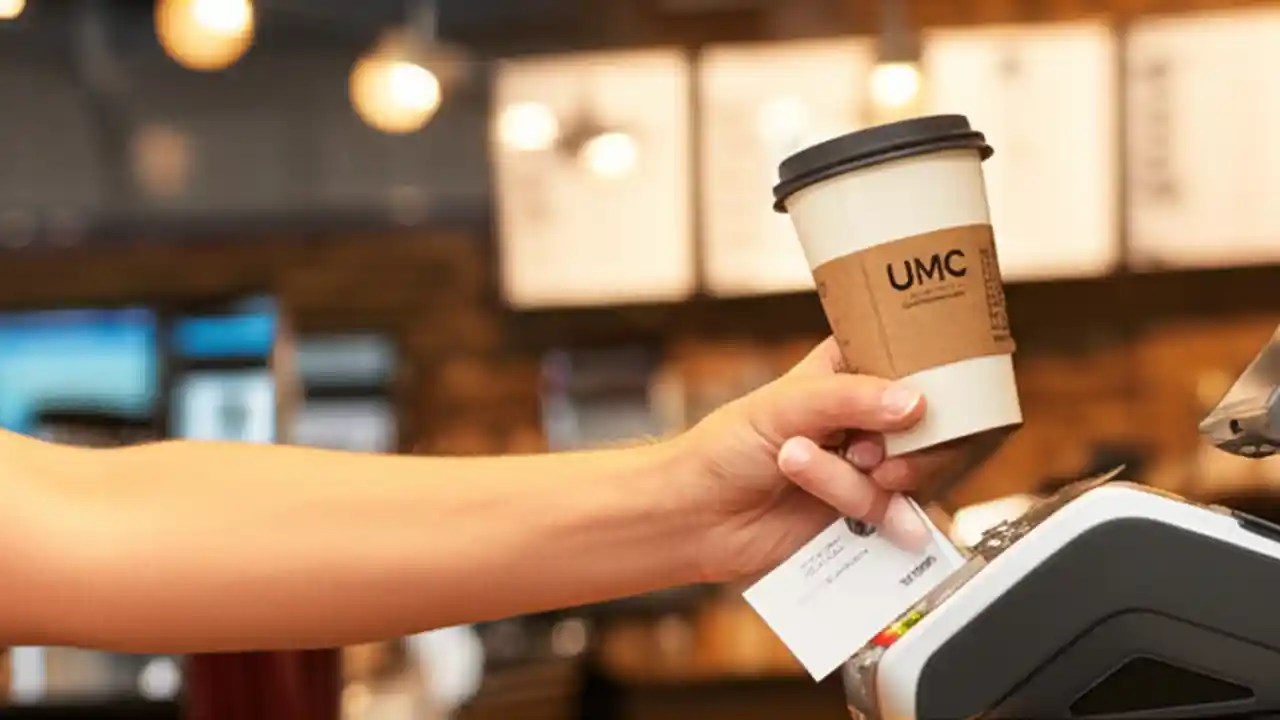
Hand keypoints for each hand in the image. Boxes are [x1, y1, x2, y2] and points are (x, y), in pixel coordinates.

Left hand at [676, 338, 998, 583]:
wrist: (696, 519)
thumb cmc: (723, 449)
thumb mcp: (780, 407)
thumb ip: (848, 400)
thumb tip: (914, 404)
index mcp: (847, 370)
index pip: (912, 358)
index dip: (928, 376)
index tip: (919, 399)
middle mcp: (867, 414)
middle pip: (932, 421)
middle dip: (906, 443)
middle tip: (864, 454)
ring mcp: (869, 464)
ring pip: (913, 470)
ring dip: (860, 482)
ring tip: (804, 475)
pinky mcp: (866, 510)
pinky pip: (902, 514)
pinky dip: (889, 519)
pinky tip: (869, 522)